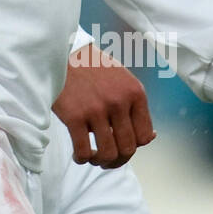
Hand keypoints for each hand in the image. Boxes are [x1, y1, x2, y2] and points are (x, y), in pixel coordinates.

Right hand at [54, 42, 155, 167]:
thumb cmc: (92, 68)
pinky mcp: (75, 116)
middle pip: (128, 149)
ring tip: (92, 157)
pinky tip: (78, 155)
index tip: (120, 145)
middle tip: (106, 159)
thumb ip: (135, 106)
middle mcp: (119, 101)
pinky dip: (82, 159)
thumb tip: (151, 137)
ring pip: (108, 154)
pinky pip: (84, 151)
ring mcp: (97, 110)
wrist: (61, 52)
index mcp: (135, 93)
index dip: (133, 147)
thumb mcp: (122, 80)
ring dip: (101, 162)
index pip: (145, 136)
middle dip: (118, 160)